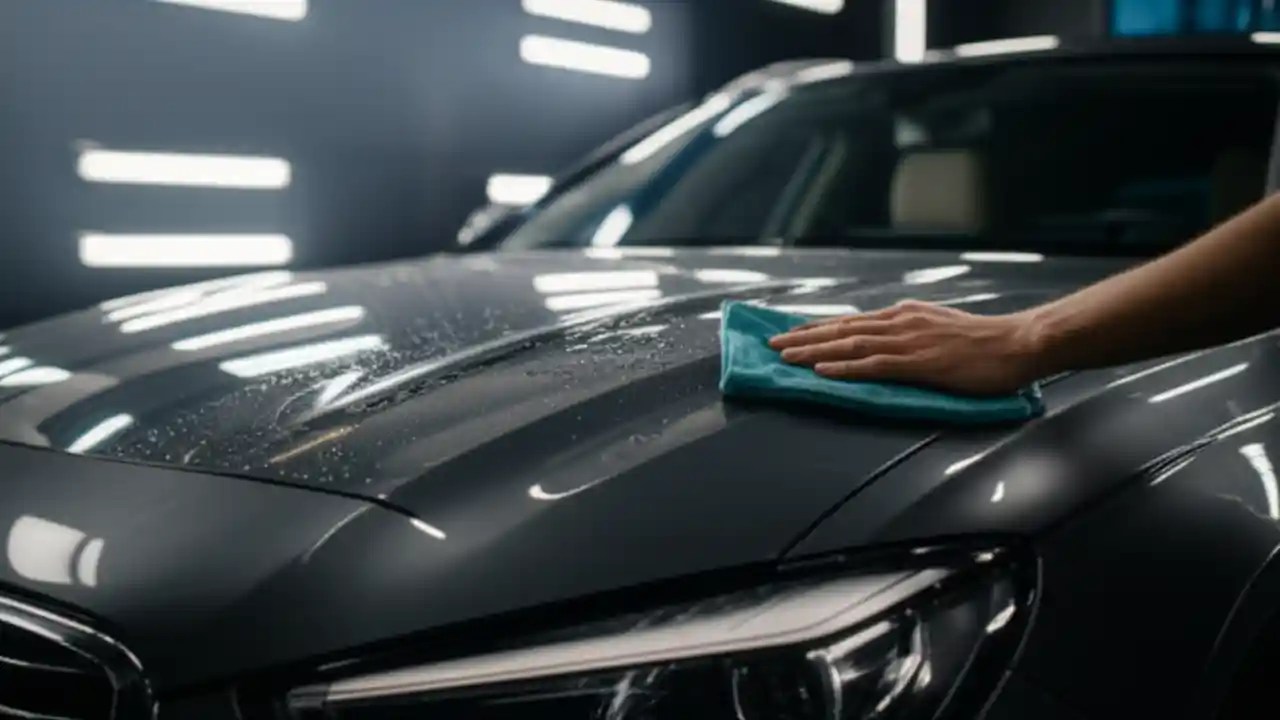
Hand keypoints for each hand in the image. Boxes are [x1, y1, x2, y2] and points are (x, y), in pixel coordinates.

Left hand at [768, 301, 1042, 395]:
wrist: (1016, 343)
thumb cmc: (983, 341)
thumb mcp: (939, 326)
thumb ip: (910, 330)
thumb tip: (886, 336)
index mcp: (904, 315)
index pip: (851, 321)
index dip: (818, 327)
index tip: (791, 332)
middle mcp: (900, 322)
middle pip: (842, 329)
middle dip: (804, 337)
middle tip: (772, 343)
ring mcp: (908, 341)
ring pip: (850, 345)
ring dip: (814, 351)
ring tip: (785, 356)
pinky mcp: (919, 362)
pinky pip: (873, 365)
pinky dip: (844, 368)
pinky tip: (822, 371)